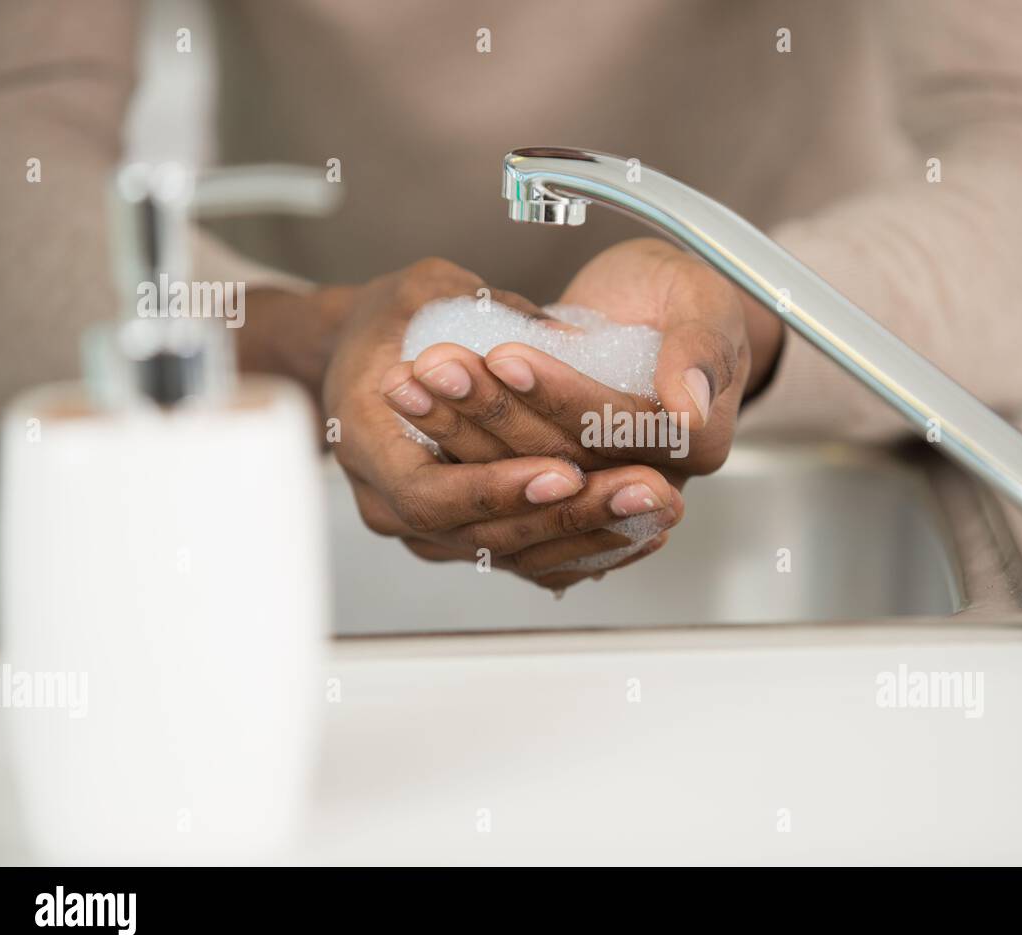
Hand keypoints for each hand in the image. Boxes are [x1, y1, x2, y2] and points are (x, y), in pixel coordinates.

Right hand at [319, 258, 683, 589]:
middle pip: (483, 535)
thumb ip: (490, 313)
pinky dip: (582, 548)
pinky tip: (639, 529)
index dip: (501, 489)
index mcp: (365, 443)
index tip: (565, 473)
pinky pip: (523, 558)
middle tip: (641, 491)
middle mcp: (387, 502)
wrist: (365, 354)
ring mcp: (424, 530)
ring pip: (512, 553)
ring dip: (589, 534)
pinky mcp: (460, 537)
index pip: (431, 495)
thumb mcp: (430, 289)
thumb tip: (563, 336)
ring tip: (656, 506)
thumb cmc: (392, 318)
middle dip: (568, 515)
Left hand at [379, 238, 783, 481]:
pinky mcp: (555, 479)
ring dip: (460, 427)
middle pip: (563, 457)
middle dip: (493, 411)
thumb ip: (701, 348)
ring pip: (523, 470)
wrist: (648, 308)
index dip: (560, 395)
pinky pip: (501, 470)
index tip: (506, 355)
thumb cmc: (678, 294)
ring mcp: (600, 484)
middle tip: (437, 368)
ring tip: (410, 382)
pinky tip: (412, 401)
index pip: (616, 428)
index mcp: (697, 444)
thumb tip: (691, 410)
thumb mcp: (702, 298)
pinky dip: (453, 436)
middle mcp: (652, 477)